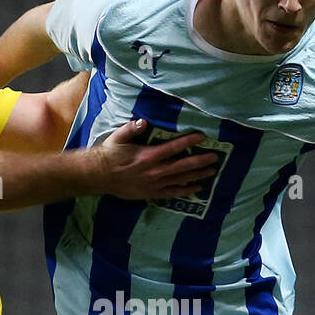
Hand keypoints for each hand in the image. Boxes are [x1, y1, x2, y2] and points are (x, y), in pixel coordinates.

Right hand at [88, 120, 219, 200]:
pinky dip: (186, 190)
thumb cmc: (109, 154)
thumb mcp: (117, 137)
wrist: (99, 176)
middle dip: (200, 161)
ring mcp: (155, 184)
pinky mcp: (152, 193)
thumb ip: (131, 129)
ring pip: (181, 179)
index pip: (174, 147)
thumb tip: (143, 121)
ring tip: (212, 171)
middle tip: (215, 157)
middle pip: (183, 165)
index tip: (202, 137)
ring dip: (198, 175)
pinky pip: (173, 193)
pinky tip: (197, 188)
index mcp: (148, 156)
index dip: (189, 141)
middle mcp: (155, 171)